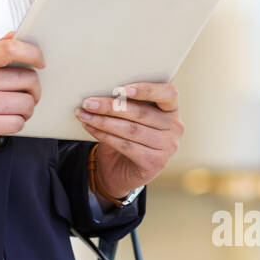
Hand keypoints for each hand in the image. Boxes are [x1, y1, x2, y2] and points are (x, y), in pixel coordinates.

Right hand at [0, 30, 43, 167]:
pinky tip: (6, 122)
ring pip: (25, 103)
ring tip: (16, 111)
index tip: (40, 61)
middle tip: (28, 95)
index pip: (9, 48)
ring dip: (27, 110)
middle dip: (34, 90)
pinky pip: (17, 122)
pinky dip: (17, 124)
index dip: (32, 53)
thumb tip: (14, 36)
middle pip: (26, 78)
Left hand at [75, 82, 183, 200]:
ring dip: (103, 121)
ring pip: (131, 129)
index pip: (168, 93)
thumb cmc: (126, 135)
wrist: (122, 170)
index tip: (122, 89)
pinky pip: (126, 145)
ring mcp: (167, 146)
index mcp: (172, 108)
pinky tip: (90, 128)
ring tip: (84, 115)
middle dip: (111, 106)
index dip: (147, 90)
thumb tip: (99, 90)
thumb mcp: (129, 116)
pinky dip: (104, 135)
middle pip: (142, 112)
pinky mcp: (155, 163)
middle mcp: (175, 127)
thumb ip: (125, 102)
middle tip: (89, 102)